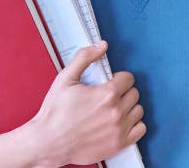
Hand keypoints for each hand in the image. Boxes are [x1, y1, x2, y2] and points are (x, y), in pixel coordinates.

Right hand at [29, 41, 146, 166]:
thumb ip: (85, 57)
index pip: (128, 78)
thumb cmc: (55, 113)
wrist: (48, 142)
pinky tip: (120, 122)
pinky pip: (141, 129)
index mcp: (106, 94)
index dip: (118, 78)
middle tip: (109, 96)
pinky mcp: (119, 144)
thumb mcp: (65, 78)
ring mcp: (119, 130)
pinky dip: (133, 125)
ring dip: (129, 107)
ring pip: (138, 110)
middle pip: (134, 93)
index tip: (109, 83)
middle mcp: (116, 112)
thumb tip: (101, 45)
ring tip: (114, 109)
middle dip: (123, 91)